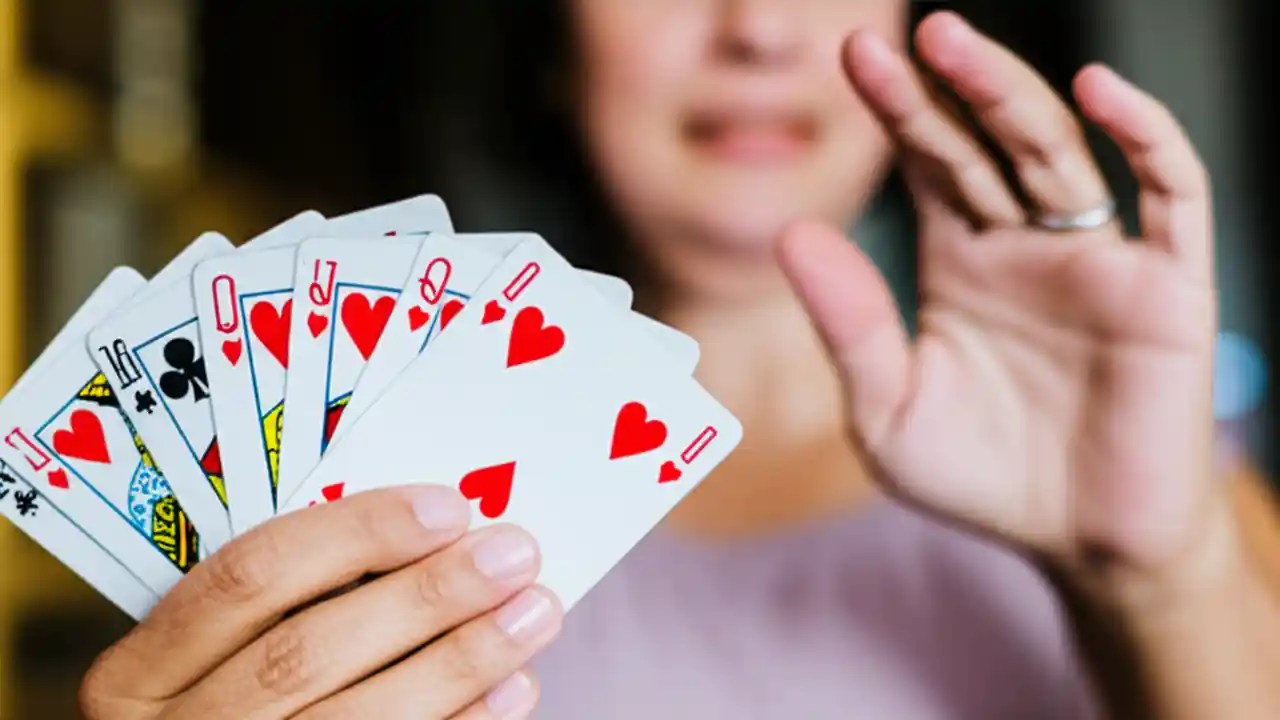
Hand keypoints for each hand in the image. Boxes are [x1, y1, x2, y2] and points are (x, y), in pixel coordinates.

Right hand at [79, 486, 560, 719]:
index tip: (446, 506)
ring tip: (534, 613)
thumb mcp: (220, 652)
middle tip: (513, 553)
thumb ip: (295, 598)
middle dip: (424, 597)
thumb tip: (435, 529)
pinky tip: (514, 689)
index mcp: (141, 672)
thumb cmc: (231, 701)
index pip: (249, 576)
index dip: (354, 534)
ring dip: (460, 661)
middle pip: (308, 651)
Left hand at [779, 12, 1228, 598]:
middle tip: (900, 34)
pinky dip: (1144, 137)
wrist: (1079, 544)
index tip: (855, 57)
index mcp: (959, 261)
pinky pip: (1170, 195)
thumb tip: (791, 233)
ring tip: (955, 45)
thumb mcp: (890, 410)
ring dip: (1012, 95)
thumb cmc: (983, 478)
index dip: (897, 111)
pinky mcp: (1167, 287)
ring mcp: (1097, 259)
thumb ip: (848, 327)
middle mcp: (1025, 245)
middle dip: (944, 88)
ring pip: (1059, 154)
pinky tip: (1098, 92)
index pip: (927, 164)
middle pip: (984, 144)